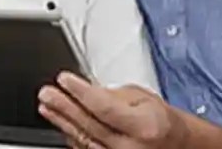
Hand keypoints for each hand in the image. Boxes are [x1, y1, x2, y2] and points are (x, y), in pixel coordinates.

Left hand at [38, 73, 184, 148]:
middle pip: (90, 125)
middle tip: (47, 93)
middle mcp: (132, 147)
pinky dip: (72, 136)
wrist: (174, 145)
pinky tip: (62, 124)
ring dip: (62, 122)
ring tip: (47, 106)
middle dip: (64, 107)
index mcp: (144, 125)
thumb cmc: (160, 120)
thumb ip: (113, 95)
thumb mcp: (143, 97)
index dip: (80, 92)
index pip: (103, 107)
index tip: (64, 79)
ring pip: (84, 140)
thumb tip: (84, 90)